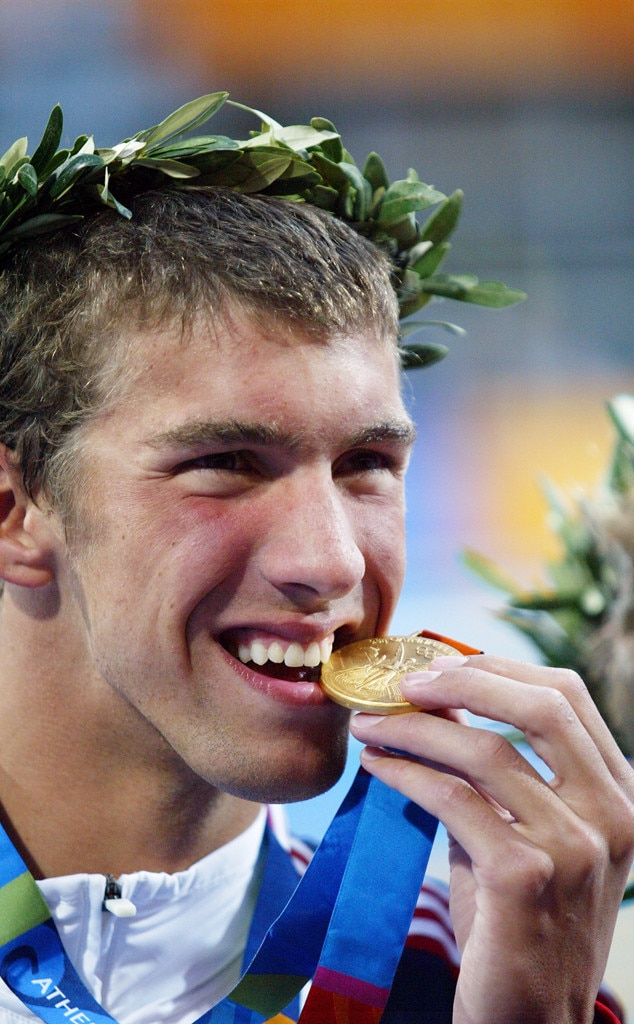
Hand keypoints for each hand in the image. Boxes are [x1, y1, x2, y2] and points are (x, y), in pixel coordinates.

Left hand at [349, 654, 633, 1023]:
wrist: (529, 1018)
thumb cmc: (518, 917)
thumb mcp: (517, 827)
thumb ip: (489, 766)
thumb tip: (438, 697)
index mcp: (618, 792)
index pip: (567, 695)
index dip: (498, 666)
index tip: (440, 661)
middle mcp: (611, 814)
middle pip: (540, 705)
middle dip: (463, 679)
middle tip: (402, 680)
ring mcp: (574, 847)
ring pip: (486, 749)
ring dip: (415, 727)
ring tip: (370, 723)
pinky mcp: (525, 877)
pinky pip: (454, 798)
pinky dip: (406, 771)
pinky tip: (377, 766)